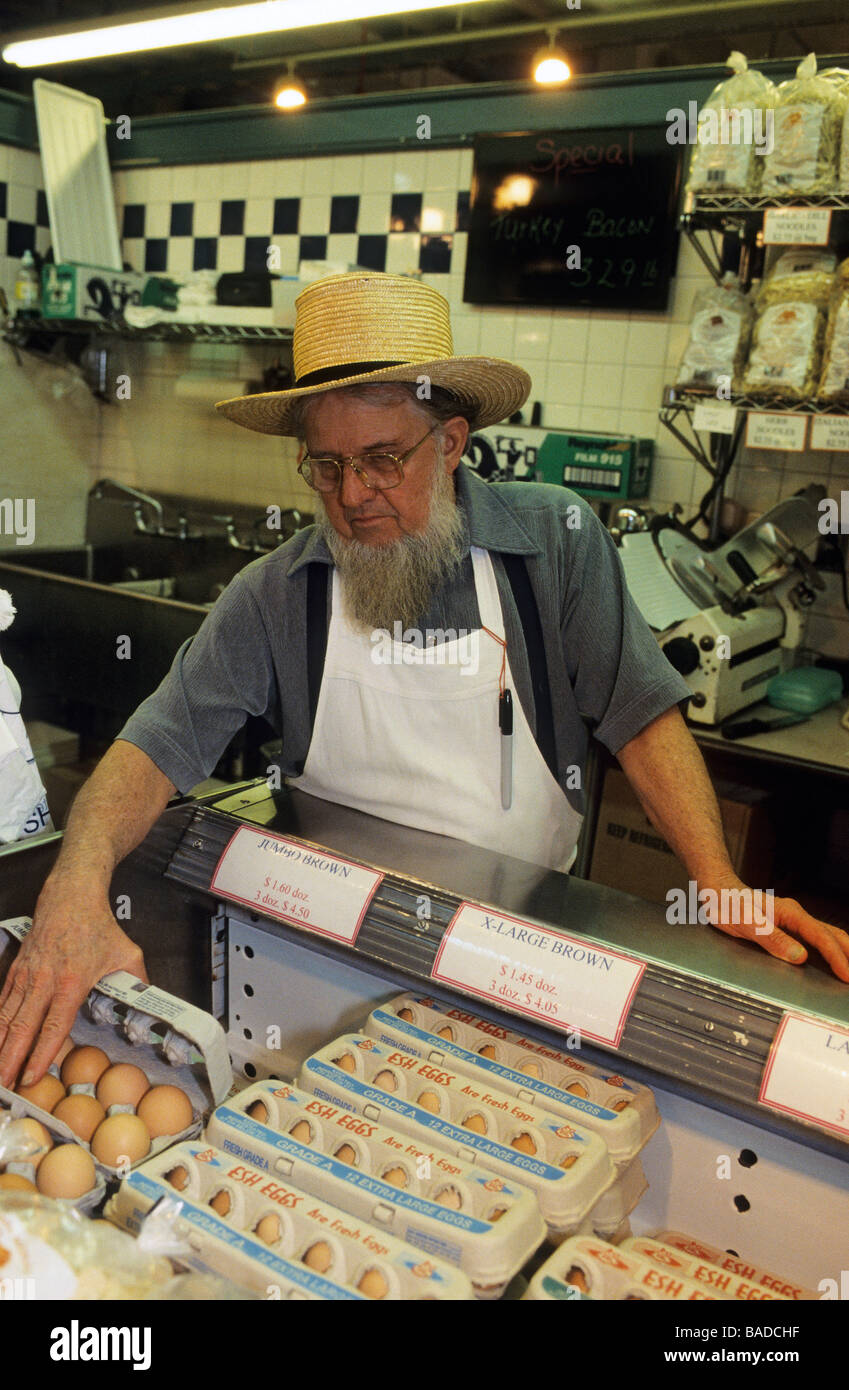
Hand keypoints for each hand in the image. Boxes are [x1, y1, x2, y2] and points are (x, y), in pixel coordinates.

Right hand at [0, 883, 147, 1088]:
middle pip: (23, 1028)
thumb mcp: (128, 953)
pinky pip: (2, 1002)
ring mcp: (26, 975)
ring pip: (7, 1018)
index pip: (54, 1026)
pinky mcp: (16, 970)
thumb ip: (138, 982)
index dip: (41, 1055)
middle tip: (4, 1087)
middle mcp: (44, 980)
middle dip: (10, 1061)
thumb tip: (150, 1003)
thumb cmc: (98, 926)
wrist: (70, 896)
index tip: (32, 1077)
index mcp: (72, 981)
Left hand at [705, 881, 848, 982]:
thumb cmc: (728, 904)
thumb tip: (800, 956)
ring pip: (826, 935)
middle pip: (832, 934)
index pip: (821, 937)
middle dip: (848, 954)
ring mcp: (792, 919)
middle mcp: (795, 915)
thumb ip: (773, 939)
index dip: (836, 957)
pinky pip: (815, 937)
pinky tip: (830, 958)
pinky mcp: (786, 925)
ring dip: (842, 951)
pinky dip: (828, 949)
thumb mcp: (746, 923)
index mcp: (790, 914)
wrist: (716, 890)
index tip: (847, 975)